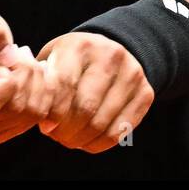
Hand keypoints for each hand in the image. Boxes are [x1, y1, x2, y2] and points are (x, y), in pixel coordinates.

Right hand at [0, 4, 55, 144]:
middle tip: (21, 53)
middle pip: (9, 109)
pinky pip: (30, 120)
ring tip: (25, 62)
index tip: (7, 59)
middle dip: (26, 76)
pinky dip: (38, 95)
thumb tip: (8, 56)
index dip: (7, 80)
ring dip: (36, 83)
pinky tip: (28, 77)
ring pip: (25, 115)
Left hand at [36, 32, 154, 152]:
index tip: (45, 127)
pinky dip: (99, 144)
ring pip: (102, 123)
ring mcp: (132, 74)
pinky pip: (120, 132)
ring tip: (69, 139)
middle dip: (66, 131)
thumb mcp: (54, 59)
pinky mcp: (145, 93)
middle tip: (56, 137)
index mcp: (82, 45)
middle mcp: (111, 56)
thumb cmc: (72, 60)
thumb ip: (44, 84)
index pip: (65, 84)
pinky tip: (87, 140)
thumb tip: (43, 119)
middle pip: (86, 107)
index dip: (53, 112)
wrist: (111, 50)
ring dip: (81, 140)